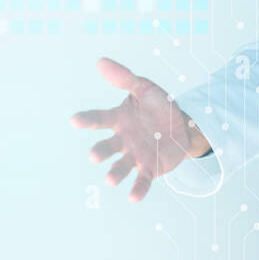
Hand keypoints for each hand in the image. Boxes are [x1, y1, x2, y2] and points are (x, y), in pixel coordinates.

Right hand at [70, 57, 211, 201]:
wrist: (184, 125)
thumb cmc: (159, 106)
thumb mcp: (145, 88)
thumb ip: (124, 78)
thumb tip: (100, 61)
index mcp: (118, 119)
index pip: (99, 119)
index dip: (86, 120)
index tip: (74, 121)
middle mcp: (123, 139)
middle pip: (107, 147)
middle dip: (100, 152)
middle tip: (94, 156)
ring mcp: (135, 155)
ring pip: (122, 166)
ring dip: (115, 174)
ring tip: (111, 181)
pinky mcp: (151, 168)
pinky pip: (142, 180)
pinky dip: (137, 189)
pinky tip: (132, 198)